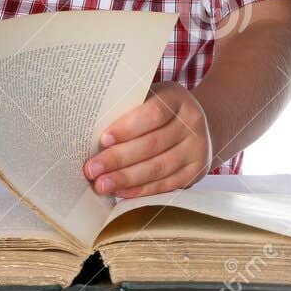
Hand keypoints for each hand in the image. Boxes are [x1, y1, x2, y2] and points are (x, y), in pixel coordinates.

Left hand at [83, 83, 211, 198]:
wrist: (200, 125)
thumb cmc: (162, 110)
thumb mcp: (150, 98)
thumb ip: (128, 109)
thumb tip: (90, 130)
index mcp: (178, 98)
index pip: (154, 113)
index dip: (128, 127)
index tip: (103, 139)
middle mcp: (192, 123)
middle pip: (153, 144)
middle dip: (118, 159)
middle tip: (92, 169)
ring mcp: (197, 148)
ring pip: (158, 167)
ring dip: (126, 178)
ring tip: (101, 184)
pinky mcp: (195, 171)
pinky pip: (166, 184)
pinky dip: (141, 190)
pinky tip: (121, 192)